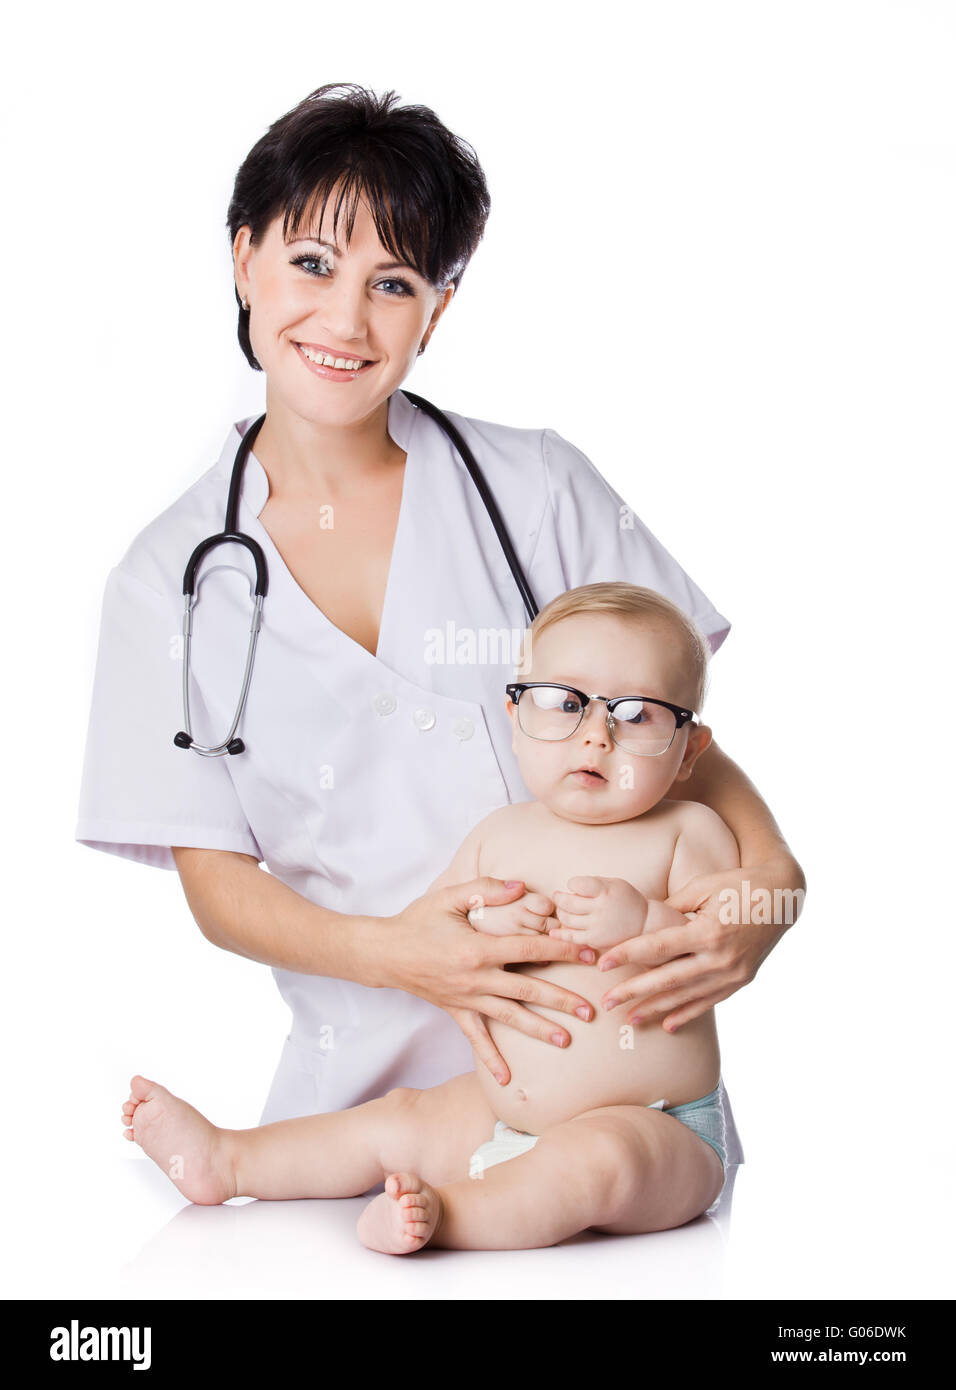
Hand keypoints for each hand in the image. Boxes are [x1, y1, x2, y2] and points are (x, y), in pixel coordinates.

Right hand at [381, 877, 597, 1084]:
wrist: (384, 952)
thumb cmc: (419, 921)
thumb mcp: (450, 896)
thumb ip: (486, 887)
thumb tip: (522, 886)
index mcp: (478, 949)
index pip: (530, 951)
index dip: (562, 951)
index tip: (589, 954)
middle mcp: (476, 978)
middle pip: (528, 990)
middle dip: (562, 999)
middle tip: (591, 1009)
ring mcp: (466, 999)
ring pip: (510, 1016)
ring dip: (539, 1029)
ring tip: (566, 1041)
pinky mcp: (456, 1011)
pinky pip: (476, 1038)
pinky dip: (491, 1059)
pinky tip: (506, 1079)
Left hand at [548, 876, 648, 948]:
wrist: (644, 924)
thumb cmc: (627, 900)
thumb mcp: (615, 883)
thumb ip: (594, 882)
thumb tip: (571, 886)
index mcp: (605, 891)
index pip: (577, 884)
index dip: (572, 884)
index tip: (574, 886)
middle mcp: (600, 909)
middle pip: (568, 902)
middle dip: (559, 898)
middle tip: (557, 896)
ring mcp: (597, 926)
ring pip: (567, 919)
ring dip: (560, 913)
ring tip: (562, 910)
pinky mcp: (595, 940)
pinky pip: (572, 937)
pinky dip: (560, 933)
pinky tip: (554, 930)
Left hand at [594, 856, 805, 1030]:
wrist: (782, 897)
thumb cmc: (737, 885)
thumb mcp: (702, 887)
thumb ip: (671, 907)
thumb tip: (641, 921)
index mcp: (707, 930)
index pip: (658, 947)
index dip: (628, 955)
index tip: (602, 964)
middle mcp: (720, 957)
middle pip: (667, 979)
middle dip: (634, 992)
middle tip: (606, 1002)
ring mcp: (732, 973)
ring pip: (686, 996)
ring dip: (656, 1009)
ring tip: (629, 1019)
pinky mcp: (740, 981)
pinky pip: (708, 1002)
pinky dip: (687, 1014)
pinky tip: (668, 1025)